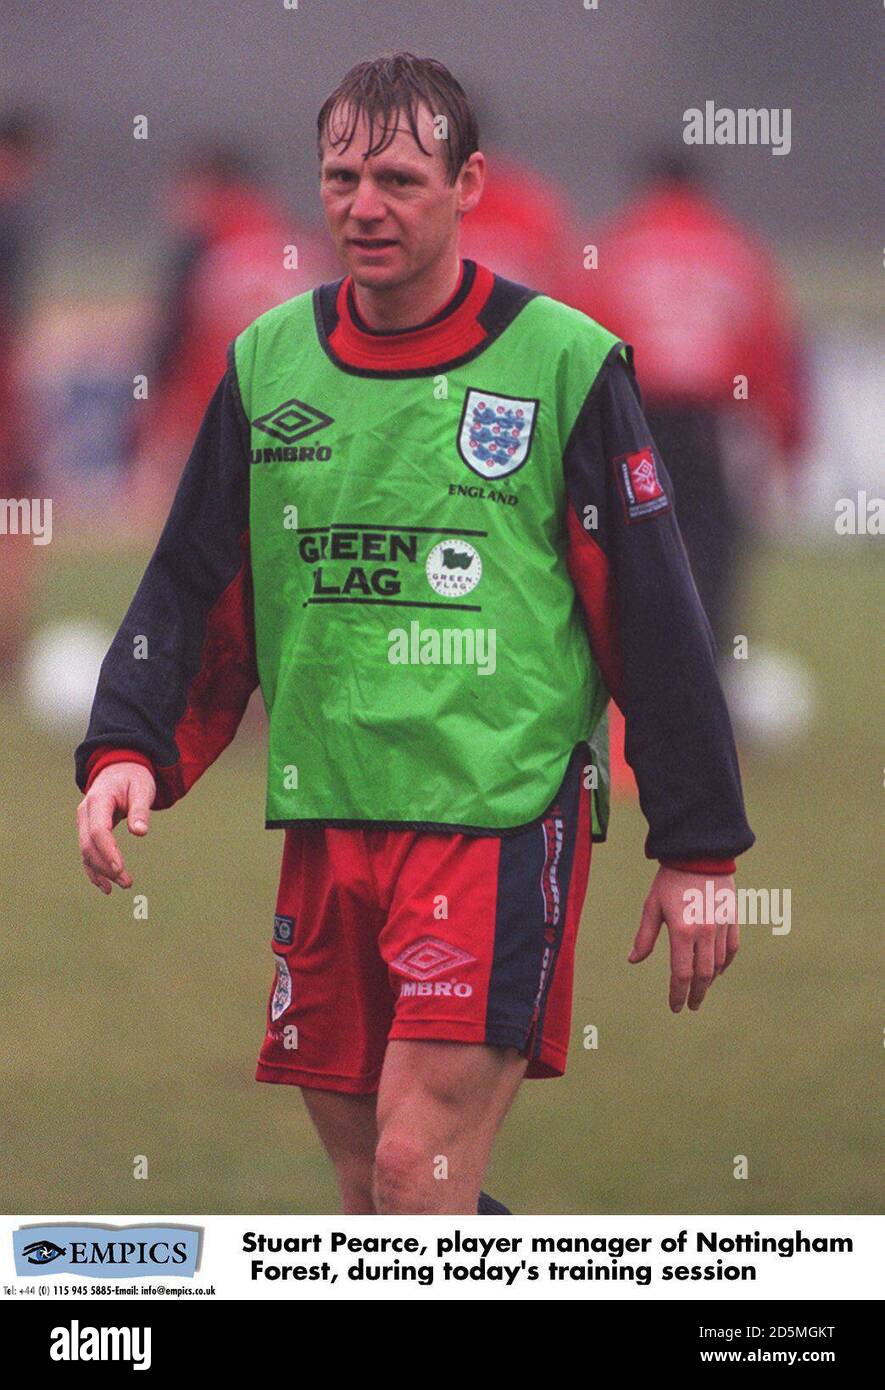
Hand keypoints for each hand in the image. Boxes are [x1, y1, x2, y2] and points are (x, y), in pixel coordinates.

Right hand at [76, 762, 155, 893]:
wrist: (120, 769)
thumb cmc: (133, 778)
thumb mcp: (141, 788)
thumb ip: (140, 810)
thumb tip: (140, 832)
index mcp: (98, 800)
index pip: (98, 831)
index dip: (108, 851)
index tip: (120, 869)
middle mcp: (86, 813)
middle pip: (89, 845)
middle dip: (106, 866)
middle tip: (127, 882)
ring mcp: (84, 822)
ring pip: (86, 852)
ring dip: (101, 872)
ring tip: (123, 885)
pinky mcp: (87, 830)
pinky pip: (87, 853)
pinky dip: (95, 870)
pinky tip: (106, 886)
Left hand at [628, 867, 737, 1012]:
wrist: (699, 853)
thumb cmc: (670, 879)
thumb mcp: (652, 906)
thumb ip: (644, 937)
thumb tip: (633, 960)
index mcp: (682, 931)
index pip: (681, 974)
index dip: (677, 994)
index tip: (675, 1007)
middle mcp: (705, 933)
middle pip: (703, 975)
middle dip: (696, 994)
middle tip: (690, 1005)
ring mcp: (721, 926)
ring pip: (718, 964)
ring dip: (710, 981)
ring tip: (700, 990)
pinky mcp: (732, 918)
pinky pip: (732, 948)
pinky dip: (725, 963)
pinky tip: (718, 970)